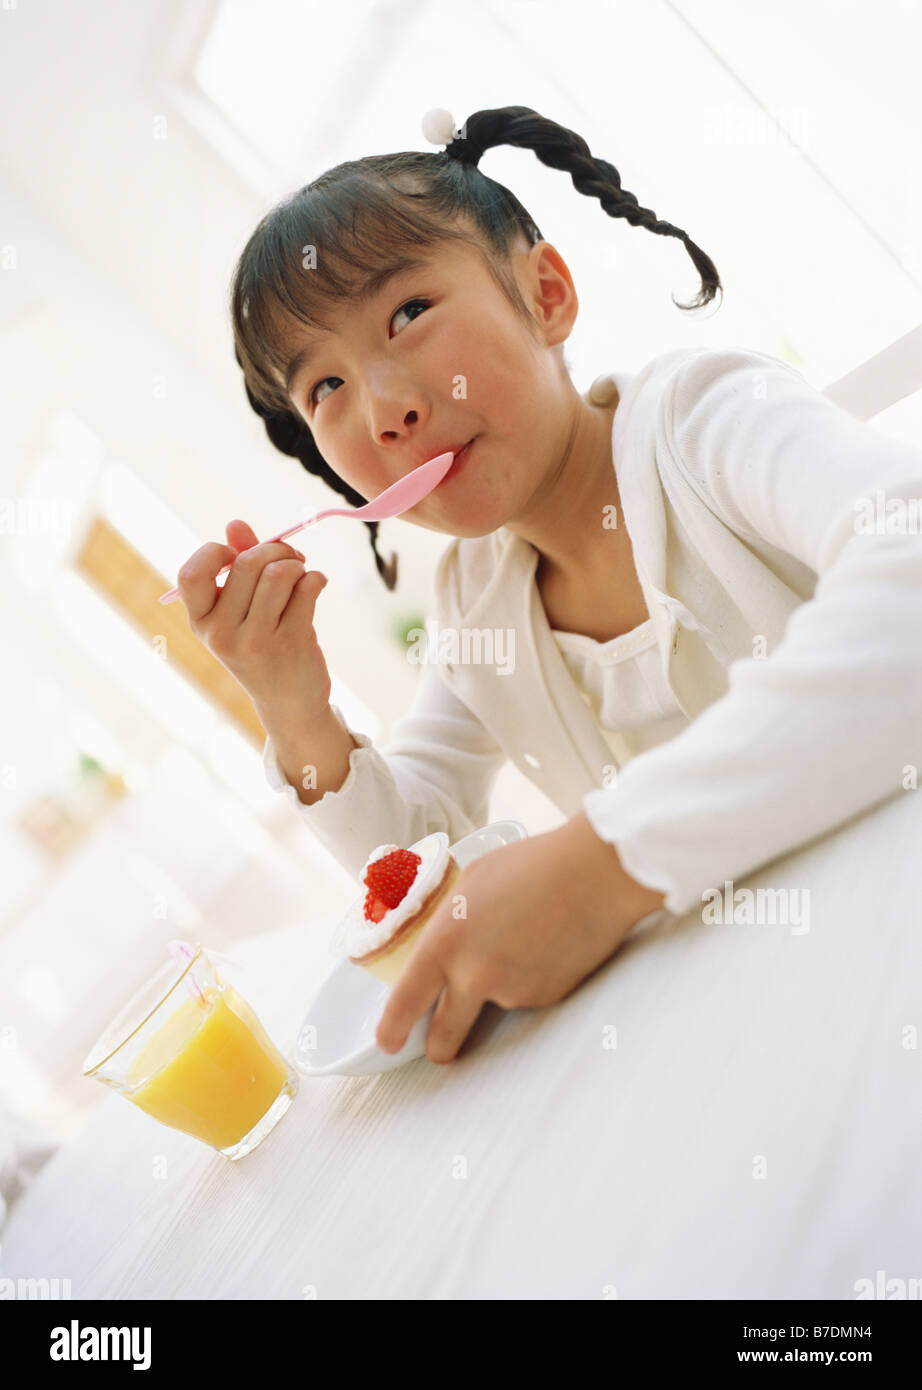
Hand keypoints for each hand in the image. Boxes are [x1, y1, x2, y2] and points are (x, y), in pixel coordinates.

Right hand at [175, 518, 332, 725]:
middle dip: (275, 550)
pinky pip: (307, 587)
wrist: (289, 702)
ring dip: (297, 564)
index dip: (217, 553)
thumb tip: (235, 524)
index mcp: (201, 621)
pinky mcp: (291, 643)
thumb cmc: (263, 645)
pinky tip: (316, 586)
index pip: (191, 574)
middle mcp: (222, 634)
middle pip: (247, 564)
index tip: (237, 556)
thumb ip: (237, 563)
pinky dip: (316, 578)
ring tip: (302, 575)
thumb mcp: (240, 611)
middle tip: (290, 558)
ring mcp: (256, 641)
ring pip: (280, 573)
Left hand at [375, 811, 666, 1063]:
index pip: (405, 1002)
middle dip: (438, 1047)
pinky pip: (528, 996)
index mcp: (446, 942)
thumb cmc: (532, 865)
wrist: (596, 875)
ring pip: (493, 1007)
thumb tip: (443, 941)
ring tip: (523, 939)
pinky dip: (532, 980)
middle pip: (443, 1035)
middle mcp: (475, 976)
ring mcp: (514, 993)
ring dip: (498, 990)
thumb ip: (450, 919)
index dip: (392, 1029)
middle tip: (439, 1047)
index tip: (386, 1041)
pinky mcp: (548, 999)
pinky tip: (548, 944)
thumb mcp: (471, 882)